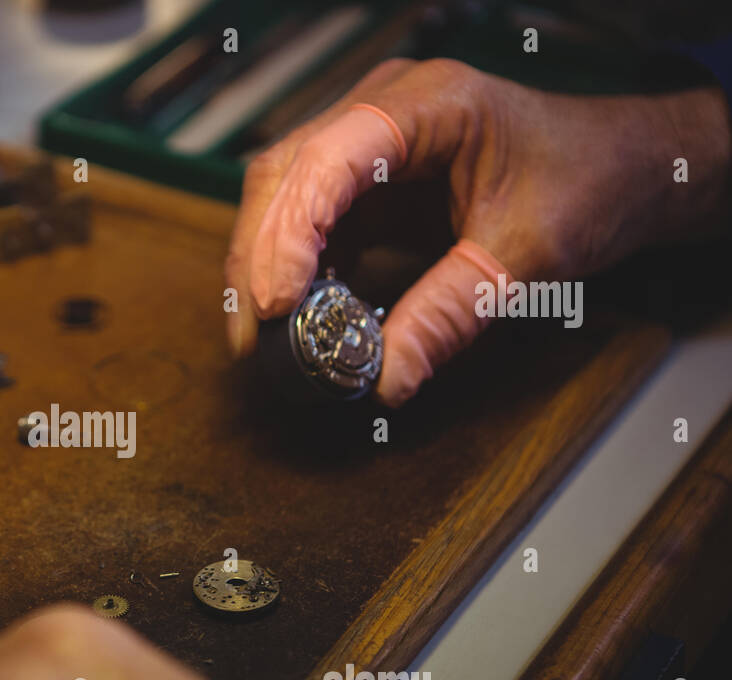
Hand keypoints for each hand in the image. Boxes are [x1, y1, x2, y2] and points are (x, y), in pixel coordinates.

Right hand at [225, 58, 731, 404]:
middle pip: (285, 175)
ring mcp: (368, 141)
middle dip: (259, 256)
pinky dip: (292, 269)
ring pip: (282, 196)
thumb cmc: (589, 184)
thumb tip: (385, 379)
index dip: (292, 231)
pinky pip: (308, 220)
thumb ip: (451, 313)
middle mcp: (383, 109)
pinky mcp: (365, 180)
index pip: (330, 159)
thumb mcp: (527, 256)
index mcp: (429, 105)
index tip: (276, 302)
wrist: (623, 169)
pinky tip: (293, 315)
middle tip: (251, 335)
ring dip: (264, 265)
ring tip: (260, 336)